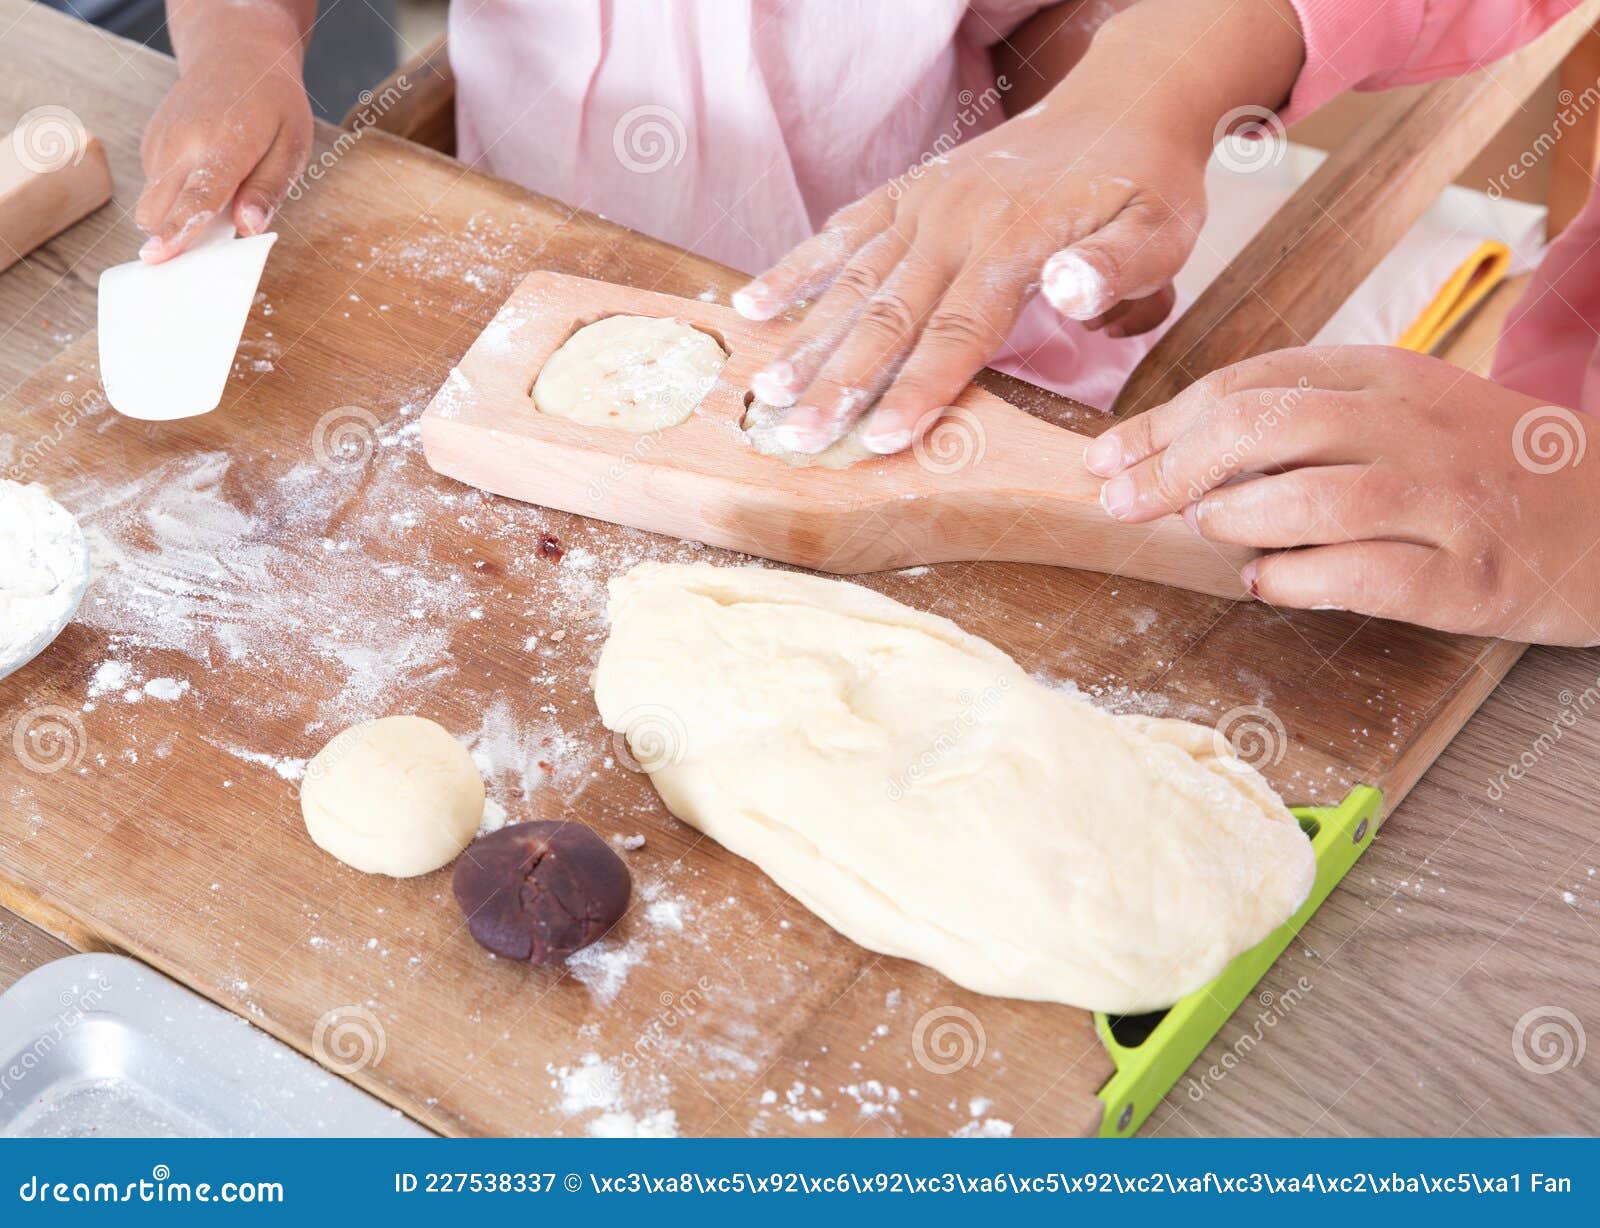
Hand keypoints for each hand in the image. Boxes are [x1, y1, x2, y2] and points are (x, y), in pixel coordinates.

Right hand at [137, 5, 311, 261]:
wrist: (235, 55)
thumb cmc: (273, 107)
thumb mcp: (291, 147)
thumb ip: (268, 190)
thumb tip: (249, 228)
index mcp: (224, 143)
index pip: (198, 194)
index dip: (179, 229)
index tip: (157, 256)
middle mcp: (182, 141)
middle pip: (159, 208)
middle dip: (173, 236)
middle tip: (210, 245)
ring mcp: (160, 141)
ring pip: (152, 202)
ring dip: (176, 216)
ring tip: (217, 197)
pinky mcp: (150, 143)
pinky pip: (154, 188)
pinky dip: (175, 197)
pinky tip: (203, 177)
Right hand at [730, 0, 1305, 457]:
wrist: (1124, 102)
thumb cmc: (1146, 183)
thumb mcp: (1162, 229)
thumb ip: (1118, 267)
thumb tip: (1071, 293)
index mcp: (1012, 242)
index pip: (955, 333)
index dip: (916, 390)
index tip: (878, 439)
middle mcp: (955, 224)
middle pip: (888, 317)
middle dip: (838, 383)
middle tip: (794, 436)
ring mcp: (925, 207)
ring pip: (854, 281)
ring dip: (806, 338)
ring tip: (762, 389)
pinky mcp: (909, 194)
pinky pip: (843, 232)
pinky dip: (797, 267)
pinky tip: (754, 304)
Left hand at [1086, 346, 1599, 644]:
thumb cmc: (1480, 464)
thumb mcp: (1401, 407)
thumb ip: (1306, 415)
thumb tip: (1179, 449)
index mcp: (1387, 375)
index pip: (1249, 384)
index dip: (1163, 423)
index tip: (1108, 458)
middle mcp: (1414, 427)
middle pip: (1264, 428)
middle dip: (1171, 466)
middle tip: (1125, 503)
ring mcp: (1444, 502)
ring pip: (1307, 499)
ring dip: (1233, 521)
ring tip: (1213, 533)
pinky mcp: (1466, 576)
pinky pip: (1359, 576)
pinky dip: (1292, 581)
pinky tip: (1266, 582)